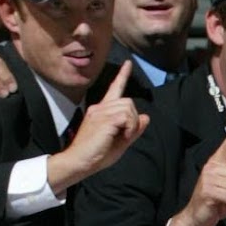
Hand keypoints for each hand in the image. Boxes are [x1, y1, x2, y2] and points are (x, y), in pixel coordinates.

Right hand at [47, 61, 149, 195]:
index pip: (114, 89)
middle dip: (133, 119)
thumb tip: (146, 117)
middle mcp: (99, 108)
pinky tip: (121, 137)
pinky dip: (130, 128)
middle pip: (128, 101)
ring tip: (121, 136)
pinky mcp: (103, 119)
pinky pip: (127, 117)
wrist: (79, 161)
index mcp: (102, 111)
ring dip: (132, 124)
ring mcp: (100, 112)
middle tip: (125, 135)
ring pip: (129, 107)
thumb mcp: (121, 141)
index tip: (128, 63)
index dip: (122, 75)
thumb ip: (133, 129)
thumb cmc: (97, 154)